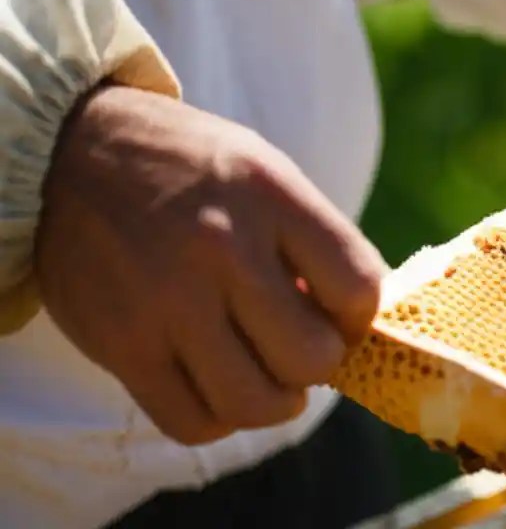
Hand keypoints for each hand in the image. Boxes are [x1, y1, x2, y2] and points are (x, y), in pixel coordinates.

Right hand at [36, 85, 387, 444]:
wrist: (72, 155)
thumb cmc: (194, 172)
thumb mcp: (267, 174)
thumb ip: (316, 242)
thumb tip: (362, 324)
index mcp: (269, 195)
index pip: (358, 287)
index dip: (361, 316)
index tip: (340, 313)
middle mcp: (220, 247)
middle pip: (310, 358)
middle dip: (319, 362)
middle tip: (300, 344)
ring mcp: (167, 301)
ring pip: (254, 403)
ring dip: (275, 402)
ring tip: (268, 375)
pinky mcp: (122, 345)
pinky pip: (192, 421)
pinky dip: (218, 418)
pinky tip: (218, 384)